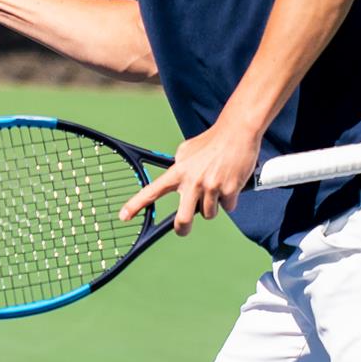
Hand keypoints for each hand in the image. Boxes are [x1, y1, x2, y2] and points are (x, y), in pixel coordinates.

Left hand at [117, 118, 263, 235]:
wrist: (237, 132)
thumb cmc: (212, 141)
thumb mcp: (187, 150)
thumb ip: (179, 166)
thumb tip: (175, 178)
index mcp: (178, 171)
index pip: (152, 191)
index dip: (136, 205)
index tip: (123, 216)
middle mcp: (192, 181)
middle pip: (183, 219)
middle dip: (182, 229)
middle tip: (182, 229)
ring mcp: (211, 187)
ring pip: (209, 213)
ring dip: (213, 206)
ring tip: (217, 185)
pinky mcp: (229, 190)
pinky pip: (228, 207)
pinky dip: (230, 199)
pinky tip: (231, 183)